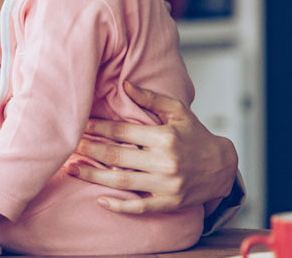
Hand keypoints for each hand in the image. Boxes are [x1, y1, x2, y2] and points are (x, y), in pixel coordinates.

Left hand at [70, 81, 238, 213]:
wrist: (223, 167)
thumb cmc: (196, 136)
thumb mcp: (177, 112)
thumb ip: (150, 98)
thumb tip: (125, 84)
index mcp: (164, 137)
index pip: (122, 131)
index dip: (98, 127)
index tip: (80, 124)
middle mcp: (165, 162)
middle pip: (116, 155)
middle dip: (89, 149)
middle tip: (68, 144)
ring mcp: (167, 185)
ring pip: (122, 181)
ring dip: (93, 176)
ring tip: (72, 169)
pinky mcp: (169, 203)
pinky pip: (140, 207)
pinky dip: (119, 205)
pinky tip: (100, 200)